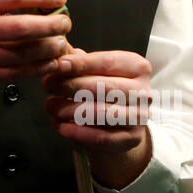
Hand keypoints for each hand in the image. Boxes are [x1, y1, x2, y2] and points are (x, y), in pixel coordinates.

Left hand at [42, 48, 153, 188]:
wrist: (121, 124)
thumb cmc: (105, 89)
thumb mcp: (96, 70)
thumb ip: (80, 61)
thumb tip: (60, 53)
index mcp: (138, 67)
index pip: (107, 62)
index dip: (80, 64)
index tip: (58, 64)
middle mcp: (143, 91)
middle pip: (103, 87)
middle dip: (70, 85)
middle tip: (48, 85)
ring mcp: (140, 116)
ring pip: (102, 113)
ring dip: (70, 110)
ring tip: (51, 106)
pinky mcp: (132, 139)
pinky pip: (103, 137)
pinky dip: (79, 133)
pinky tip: (61, 126)